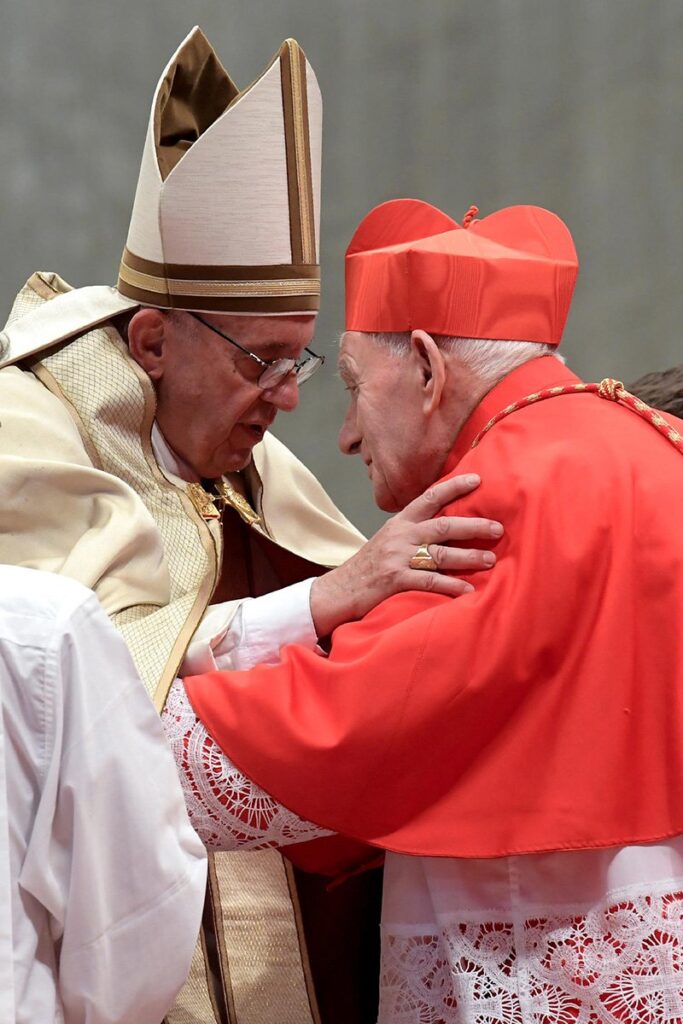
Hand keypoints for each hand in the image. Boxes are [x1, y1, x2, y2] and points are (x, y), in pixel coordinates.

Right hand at [310, 473, 502, 636]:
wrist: (338, 590)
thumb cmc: (369, 566)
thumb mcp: (389, 540)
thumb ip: (414, 531)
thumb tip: (449, 526)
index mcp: (399, 522)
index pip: (429, 497)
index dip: (453, 487)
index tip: (477, 480)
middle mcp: (400, 536)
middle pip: (442, 526)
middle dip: (473, 526)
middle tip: (498, 528)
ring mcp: (397, 558)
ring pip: (440, 554)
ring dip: (468, 557)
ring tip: (490, 560)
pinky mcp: (394, 580)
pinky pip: (429, 582)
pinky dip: (450, 585)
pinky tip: (467, 589)